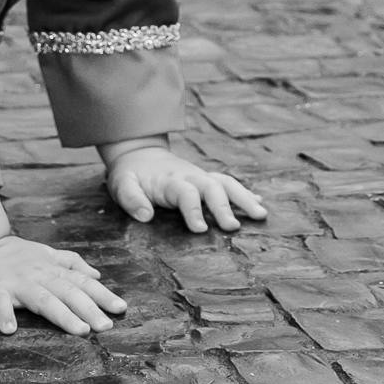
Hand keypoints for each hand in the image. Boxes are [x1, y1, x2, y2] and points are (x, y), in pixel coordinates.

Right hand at [0, 187, 128, 334]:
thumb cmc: (13, 254)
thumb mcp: (46, 254)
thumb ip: (72, 262)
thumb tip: (98, 274)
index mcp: (52, 269)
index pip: (82, 282)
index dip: (103, 294)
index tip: (122, 308)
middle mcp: (39, 276)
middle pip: (69, 292)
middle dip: (90, 309)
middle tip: (107, 326)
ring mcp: (16, 283)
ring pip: (43, 299)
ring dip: (63, 315)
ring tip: (80, 331)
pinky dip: (4, 315)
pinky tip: (10, 330)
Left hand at [104, 141, 266, 233]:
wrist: (139, 154)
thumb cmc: (130, 174)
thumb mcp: (122, 185)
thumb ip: (131, 199)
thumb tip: (145, 216)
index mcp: (170, 180)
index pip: (186, 193)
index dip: (193, 210)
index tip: (201, 230)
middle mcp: (191, 176)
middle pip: (213, 187)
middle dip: (225, 206)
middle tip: (234, 227)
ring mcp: (201, 177)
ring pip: (228, 184)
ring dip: (245, 198)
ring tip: (261, 215)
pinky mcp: (207, 180)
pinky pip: (229, 184)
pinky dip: (245, 194)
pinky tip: (259, 204)